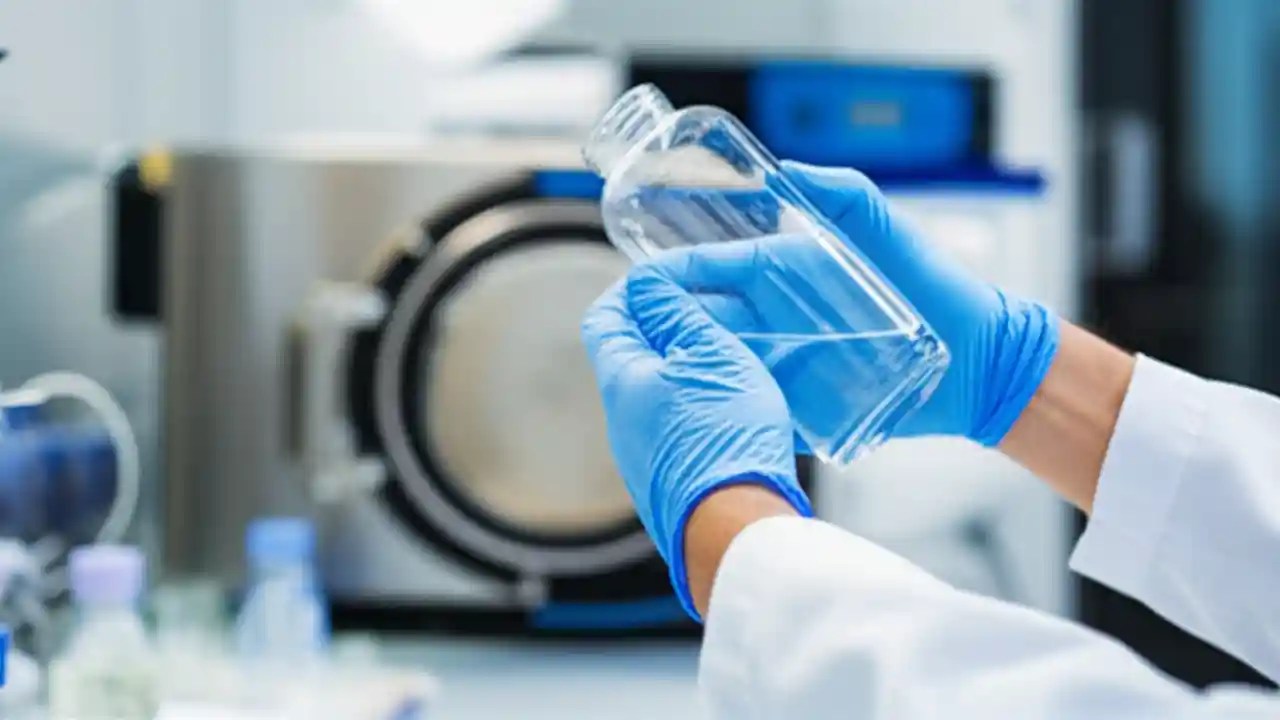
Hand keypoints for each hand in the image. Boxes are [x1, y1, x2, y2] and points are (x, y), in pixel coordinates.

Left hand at [581, 265, 812, 618]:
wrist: (735, 532)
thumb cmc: (723, 439)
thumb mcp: (709, 355)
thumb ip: (676, 314)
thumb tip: (646, 283)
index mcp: (623, 380)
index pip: (606, 318)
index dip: (634, 291)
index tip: (670, 278)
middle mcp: (624, 421)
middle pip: (639, 354)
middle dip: (677, 326)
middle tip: (724, 313)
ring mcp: (647, 455)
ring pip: (667, 393)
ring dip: (700, 368)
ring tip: (745, 355)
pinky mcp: (675, 481)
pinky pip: (686, 428)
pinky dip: (710, 406)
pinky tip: (747, 405)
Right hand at [649, 162, 1059, 446]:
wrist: (978, 363)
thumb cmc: (938, 290)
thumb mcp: (890, 234)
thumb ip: (848, 197)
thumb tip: (791, 169)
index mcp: (787, 273)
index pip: (717, 268)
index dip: (676, 274)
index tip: (640, 282)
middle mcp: (779, 315)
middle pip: (708, 317)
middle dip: (667, 324)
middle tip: (630, 336)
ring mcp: (788, 359)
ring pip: (721, 363)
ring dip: (688, 371)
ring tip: (654, 382)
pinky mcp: (803, 402)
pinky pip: (753, 405)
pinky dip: (725, 410)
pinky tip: (698, 418)